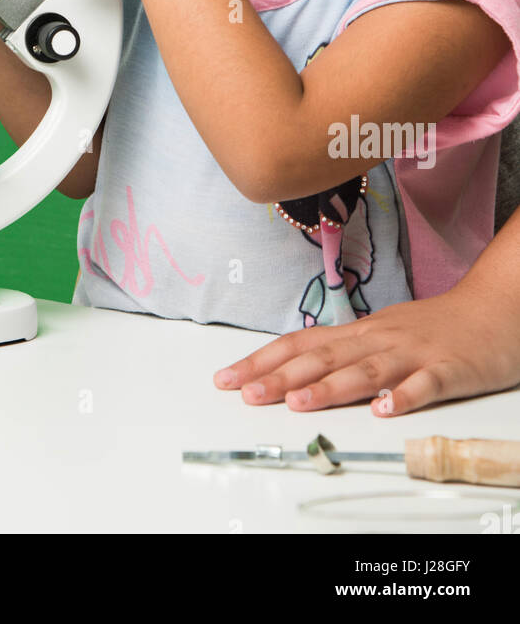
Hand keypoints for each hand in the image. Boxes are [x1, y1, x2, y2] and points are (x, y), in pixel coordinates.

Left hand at [214, 289, 519, 415]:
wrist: (493, 310)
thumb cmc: (433, 327)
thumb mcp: (381, 333)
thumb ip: (343, 351)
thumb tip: (293, 368)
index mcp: (360, 332)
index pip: (301, 344)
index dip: (263, 360)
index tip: (227, 378)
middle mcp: (379, 339)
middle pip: (324, 358)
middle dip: (282, 377)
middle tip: (246, 395)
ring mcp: (412, 354)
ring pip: (367, 370)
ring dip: (332, 386)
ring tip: (300, 401)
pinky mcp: (448, 370)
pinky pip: (425, 384)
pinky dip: (405, 396)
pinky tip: (385, 410)